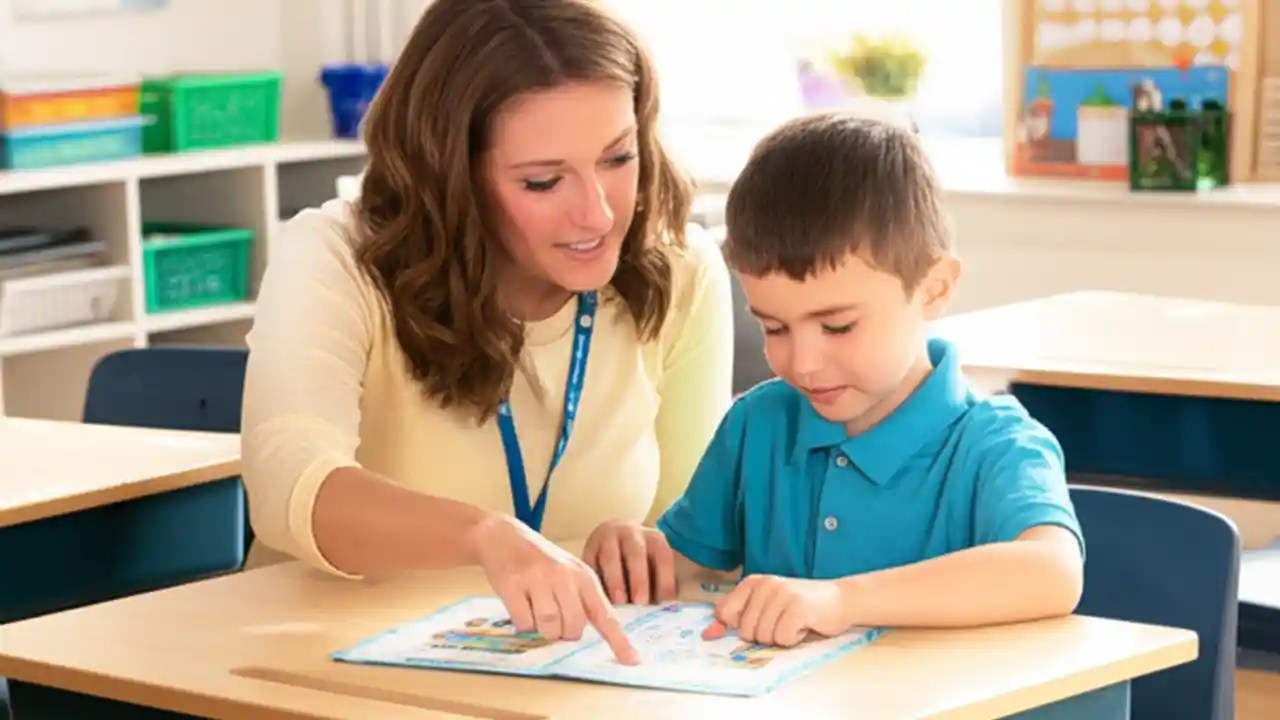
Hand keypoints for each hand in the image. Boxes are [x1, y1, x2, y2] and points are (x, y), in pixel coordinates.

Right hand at [472, 514, 639, 664]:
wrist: (504, 537)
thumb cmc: (541, 561)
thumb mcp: (569, 572)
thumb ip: (582, 599)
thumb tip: (583, 634)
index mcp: (584, 575)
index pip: (605, 614)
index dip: (618, 640)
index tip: (632, 661)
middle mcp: (564, 576)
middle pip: (574, 628)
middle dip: (564, 632)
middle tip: (553, 614)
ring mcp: (538, 579)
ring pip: (549, 628)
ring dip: (542, 629)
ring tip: (535, 608)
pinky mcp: (513, 585)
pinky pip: (524, 623)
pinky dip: (523, 622)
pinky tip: (520, 604)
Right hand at [582, 519, 676, 604]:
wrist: (612, 536)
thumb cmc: (640, 563)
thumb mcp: (654, 566)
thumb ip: (659, 585)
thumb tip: (665, 610)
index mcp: (654, 539)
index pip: (662, 557)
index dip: (665, 580)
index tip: (664, 603)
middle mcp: (631, 534)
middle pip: (636, 553)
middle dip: (639, 578)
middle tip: (640, 601)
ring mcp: (607, 539)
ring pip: (610, 557)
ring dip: (615, 581)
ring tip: (618, 602)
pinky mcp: (588, 548)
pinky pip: (590, 564)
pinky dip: (594, 582)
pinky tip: (598, 598)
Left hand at [703, 575, 848, 647]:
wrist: (841, 599)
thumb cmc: (800, 608)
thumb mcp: (766, 608)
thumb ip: (737, 618)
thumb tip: (708, 634)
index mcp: (753, 582)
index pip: (725, 613)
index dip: (738, 627)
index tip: (759, 625)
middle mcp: (765, 584)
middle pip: (745, 631)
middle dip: (764, 635)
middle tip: (782, 623)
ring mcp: (782, 594)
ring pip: (764, 636)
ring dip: (781, 638)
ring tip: (794, 623)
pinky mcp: (798, 607)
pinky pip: (783, 637)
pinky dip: (794, 639)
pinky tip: (804, 626)